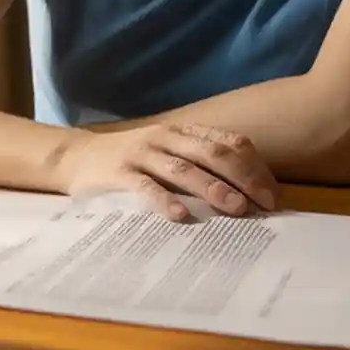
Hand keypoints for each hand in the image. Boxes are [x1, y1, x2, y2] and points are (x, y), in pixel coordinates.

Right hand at [53, 123, 279, 221]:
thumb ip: (198, 163)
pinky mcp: (120, 173)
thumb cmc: (130, 160)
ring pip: (185, 169)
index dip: (255, 167)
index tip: (273, 195)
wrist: (76, 157)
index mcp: (183, 132)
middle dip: (244, 178)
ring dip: (213, 188)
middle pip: (214, 153)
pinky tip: (181, 217)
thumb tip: (245, 192)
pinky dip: (165, 201)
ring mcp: (142, 154)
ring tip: (236, 209)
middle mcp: (166, 138)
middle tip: (265, 204)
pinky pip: (146, 187)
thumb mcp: (166, 152)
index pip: (229, 143)